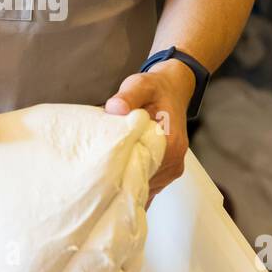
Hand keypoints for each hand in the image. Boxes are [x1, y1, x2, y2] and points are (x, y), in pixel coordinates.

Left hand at [104, 60, 195, 202]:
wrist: (173, 89)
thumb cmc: (155, 88)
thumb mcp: (141, 85)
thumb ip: (128, 96)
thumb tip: (115, 107)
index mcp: (169, 142)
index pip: (142, 170)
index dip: (119, 174)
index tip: (100, 174)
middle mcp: (175, 159)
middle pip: (144, 182)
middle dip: (120, 182)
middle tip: (96, 180)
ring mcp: (172, 167)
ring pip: (146, 186)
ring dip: (127, 183)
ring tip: (105, 178)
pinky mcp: (168, 170)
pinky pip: (149, 185)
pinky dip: (134, 184)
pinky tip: (118, 182)